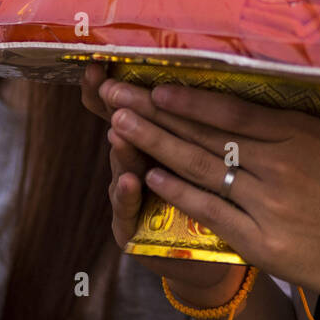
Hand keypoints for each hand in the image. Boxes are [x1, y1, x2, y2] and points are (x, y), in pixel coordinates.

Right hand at [85, 65, 245, 305]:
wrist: (211, 256)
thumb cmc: (213, 197)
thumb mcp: (211, 152)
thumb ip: (205, 118)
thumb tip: (212, 69)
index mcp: (158, 139)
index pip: (134, 107)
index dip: (118, 86)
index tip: (106, 63)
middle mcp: (138, 163)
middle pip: (123, 131)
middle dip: (114, 107)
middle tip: (106, 85)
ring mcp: (130, 196)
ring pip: (125, 168)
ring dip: (123, 150)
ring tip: (118, 132)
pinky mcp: (129, 230)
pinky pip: (127, 211)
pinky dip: (128, 196)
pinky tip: (130, 181)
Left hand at [98, 76, 319, 306]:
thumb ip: (309, 119)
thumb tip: (290, 87)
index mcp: (300, 134)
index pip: (232, 111)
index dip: (189, 98)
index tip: (154, 84)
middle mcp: (280, 164)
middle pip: (205, 135)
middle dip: (155, 114)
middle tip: (116, 97)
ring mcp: (269, 204)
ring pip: (200, 168)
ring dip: (155, 147)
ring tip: (119, 129)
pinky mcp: (262, 241)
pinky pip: (211, 211)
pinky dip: (179, 194)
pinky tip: (151, 177)